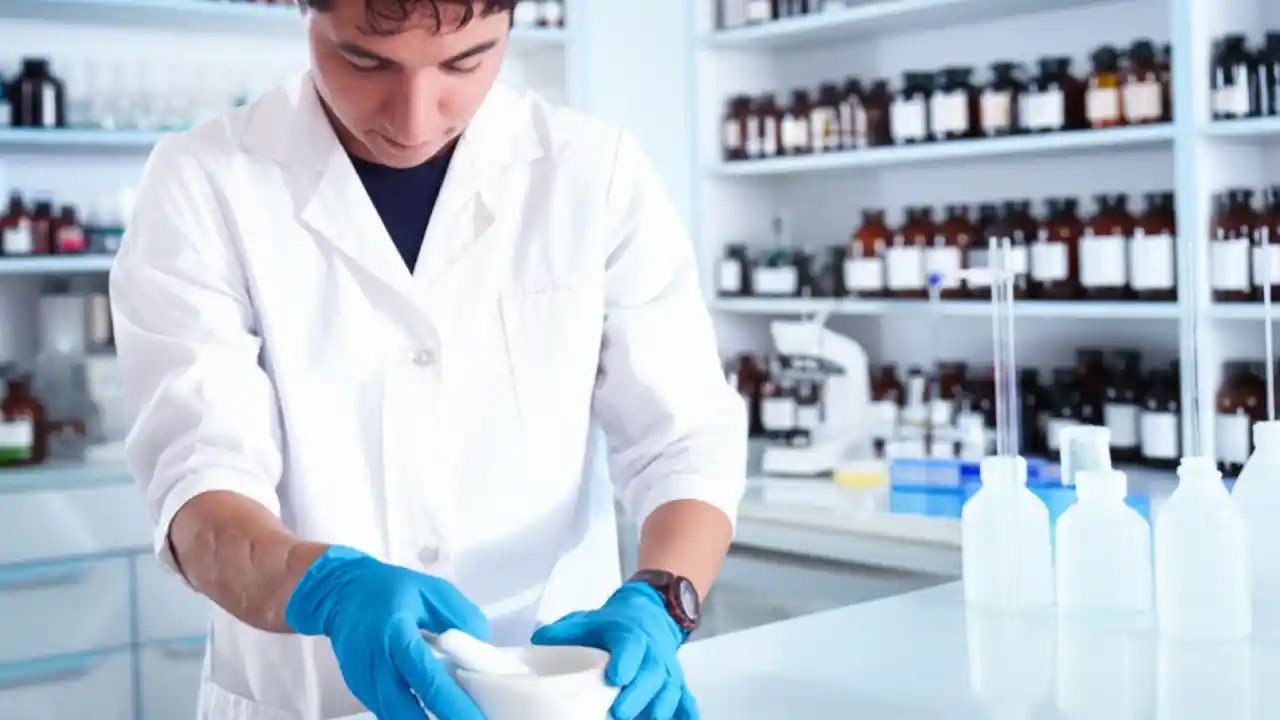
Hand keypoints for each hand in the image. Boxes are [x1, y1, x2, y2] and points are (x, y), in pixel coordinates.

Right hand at [285, 546, 488, 719]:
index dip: (453, 707)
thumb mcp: (432, 590)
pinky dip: (410, 717)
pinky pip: (388, 712)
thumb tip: (484, 647)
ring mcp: (364, 682)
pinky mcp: (361, 691)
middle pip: (406, 713)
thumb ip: (462, 617)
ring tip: (454, 719)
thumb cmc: (390, 589)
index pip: (427, 680)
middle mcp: (377, 664)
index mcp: (398, 635)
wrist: (340, 593)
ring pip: (395, 718)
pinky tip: (432, 714)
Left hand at [532, 583, 696, 719]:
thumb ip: (564, 632)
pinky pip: (685, 700)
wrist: (649, 615)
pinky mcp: (676, 683)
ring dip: (660, 709)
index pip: (630, 645)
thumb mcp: (586, 620)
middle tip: (620, 714)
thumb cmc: (610, 626)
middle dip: (638, 696)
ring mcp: (667, 670)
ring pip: (669, 690)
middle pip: (651, 674)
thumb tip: (537, 642)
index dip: (625, 660)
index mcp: (629, 634)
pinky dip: (686, 713)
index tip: (615, 677)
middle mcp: (652, 653)